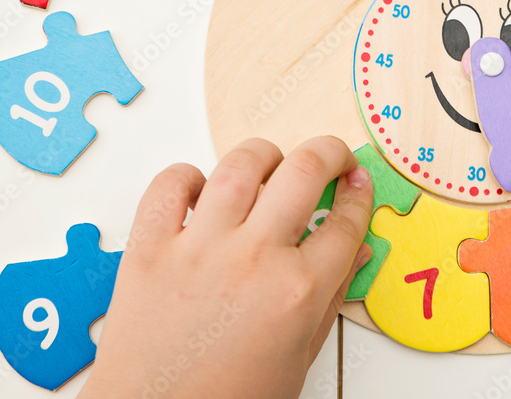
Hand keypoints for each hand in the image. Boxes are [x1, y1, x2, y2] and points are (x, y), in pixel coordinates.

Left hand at [79, 136, 372, 398]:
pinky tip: (203, 190)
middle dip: (330, 153)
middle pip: (306, 171)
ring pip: (242, 164)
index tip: (358, 183)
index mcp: (298, 292)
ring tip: (270, 164)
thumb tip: (356, 252)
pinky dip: (188, 176)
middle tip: (331, 158)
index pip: (346, 221)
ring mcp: (199, 249)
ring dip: (265, 155)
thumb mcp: (298, 357)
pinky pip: (170, 184)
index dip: (360, 194)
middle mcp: (253, 260)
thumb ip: (331, 298)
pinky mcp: (149, 248)